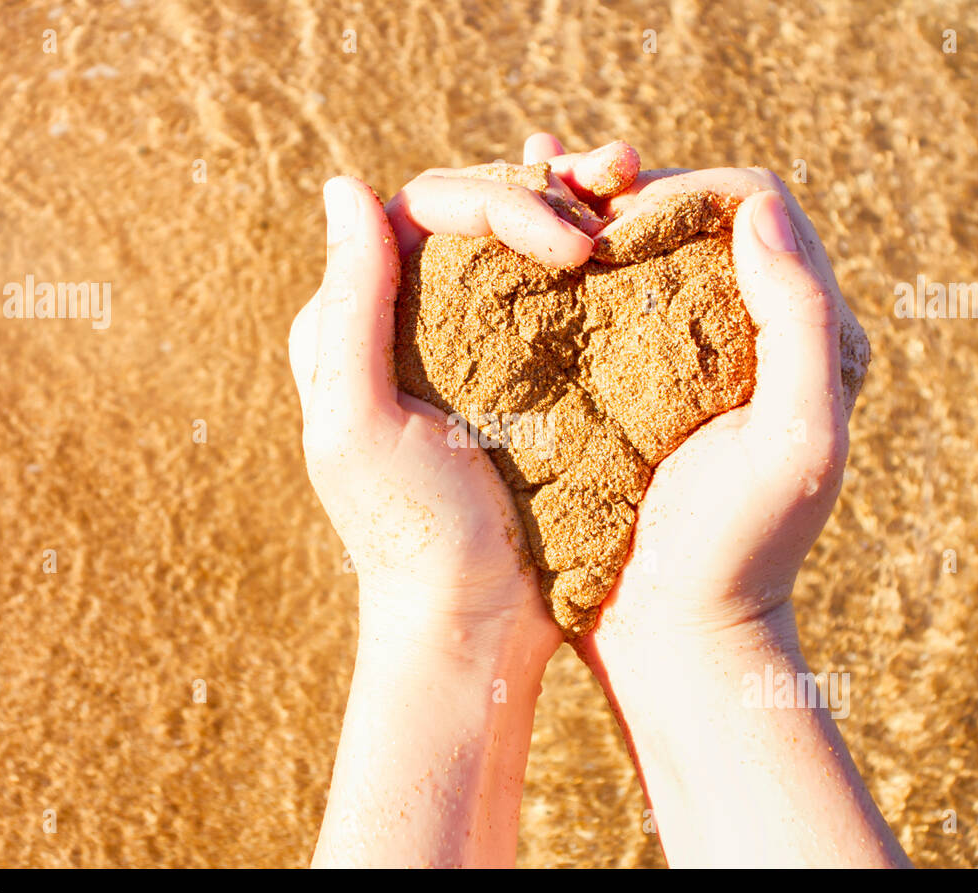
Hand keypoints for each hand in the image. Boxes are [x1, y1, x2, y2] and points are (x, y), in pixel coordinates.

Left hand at [288, 143, 639, 668]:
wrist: (473, 622)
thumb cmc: (410, 534)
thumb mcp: (360, 423)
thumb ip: (350, 307)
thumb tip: (344, 184)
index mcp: (357, 323)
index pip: (424, 211)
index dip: (499, 202)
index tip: (569, 244)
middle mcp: (409, 320)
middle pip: (475, 215)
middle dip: (545, 194)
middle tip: (617, 200)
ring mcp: (471, 346)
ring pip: (518, 245)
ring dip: (576, 212)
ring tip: (633, 200)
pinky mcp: (525, 377)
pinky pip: (556, 296)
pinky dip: (594, 266)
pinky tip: (633, 257)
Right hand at [514, 142, 900, 865]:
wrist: (681, 631)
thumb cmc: (744, 544)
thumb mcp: (796, 438)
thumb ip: (799, 317)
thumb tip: (755, 204)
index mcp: (807, 330)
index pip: (756, 206)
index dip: (688, 187)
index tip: (619, 214)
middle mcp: (752, 328)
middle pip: (695, 214)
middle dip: (629, 191)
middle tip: (562, 192)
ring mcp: (688, 353)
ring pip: (645, 248)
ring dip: (590, 216)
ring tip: (533, 197)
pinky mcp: (636, 381)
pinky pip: (605, 297)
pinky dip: (565, 264)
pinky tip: (518, 248)